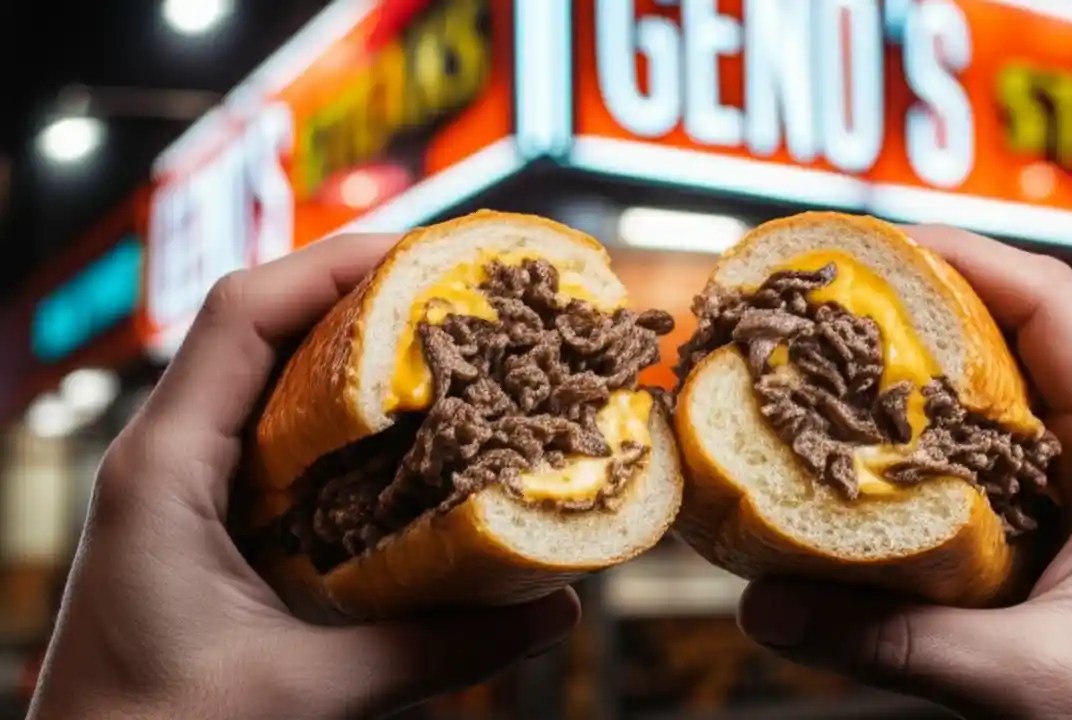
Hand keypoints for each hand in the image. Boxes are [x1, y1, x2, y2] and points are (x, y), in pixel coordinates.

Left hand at [27, 234, 579, 719]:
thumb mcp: (305, 691)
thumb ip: (434, 649)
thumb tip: (549, 609)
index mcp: (164, 467)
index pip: (243, 313)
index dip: (336, 265)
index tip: (433, 256)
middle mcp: (164, 454)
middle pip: (260, 323)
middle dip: (359, 292)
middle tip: (460, 292)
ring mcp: (180, 481)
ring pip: (266, 370)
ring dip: (349, 343)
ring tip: (441, 339)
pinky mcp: (201, 514)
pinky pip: (270, 427)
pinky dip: (335, 406)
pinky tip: (397, 428)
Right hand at [738, 226, 1071, 718]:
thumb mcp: (1026, 674)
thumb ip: (893, 640)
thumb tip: (768, 608)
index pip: (1046, 302)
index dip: (958, 257)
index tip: (867, 251)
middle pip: (1007, 326)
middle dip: (915, 302)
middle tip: (821, 302)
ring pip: (990, 386)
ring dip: (913, 365)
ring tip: (825, 360)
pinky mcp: (1053, 518)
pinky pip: (979, 448)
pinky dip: (919, 433)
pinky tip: (864, 451)